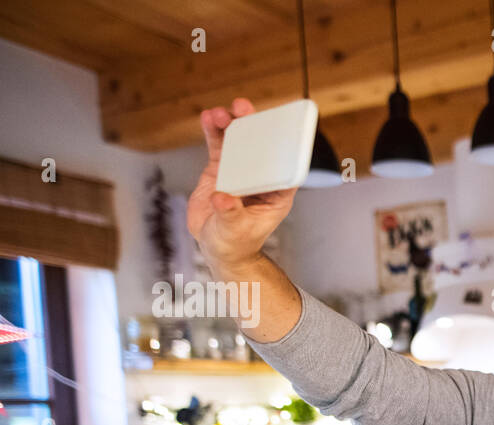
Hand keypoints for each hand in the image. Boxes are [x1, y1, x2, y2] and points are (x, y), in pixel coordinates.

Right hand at [187, 99, 297, 274]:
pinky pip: (219, 145)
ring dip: (231, 124)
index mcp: (277, 193)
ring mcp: (241, 170)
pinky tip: (208, 117)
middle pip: (262, 146)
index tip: (281, 124)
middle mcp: (261, 178)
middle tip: (244, 108)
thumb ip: (230, 214)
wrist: (217, 246)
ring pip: (239, 141)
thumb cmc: (235, 242)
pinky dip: (213, 131)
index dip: (285, 145)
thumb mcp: (234, 231)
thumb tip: (223, 199)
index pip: (286, 166)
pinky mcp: (222, 168)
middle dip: (254, 125)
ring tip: (220, 113)